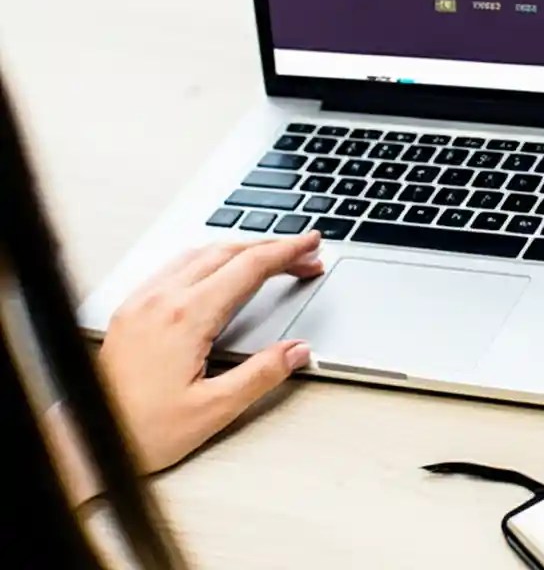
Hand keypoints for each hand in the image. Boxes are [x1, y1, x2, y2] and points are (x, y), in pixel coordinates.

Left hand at [97, 233, 324, 475]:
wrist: (91, 439)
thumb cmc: (143, 430)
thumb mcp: (216, 408)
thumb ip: (262, 373)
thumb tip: (297, 350)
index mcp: (186, 317)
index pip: (249, 268)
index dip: (286, 252)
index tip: (310, 246)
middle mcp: (161, 300)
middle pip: (227, 252)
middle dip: (271, 247)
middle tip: (303, 254)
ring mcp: (142, 302)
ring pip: (199, 253)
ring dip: (239, 249)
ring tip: (268, 258)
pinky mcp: (130, 310)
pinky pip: (174, 266)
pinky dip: (208, 258)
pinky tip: (218, 270)